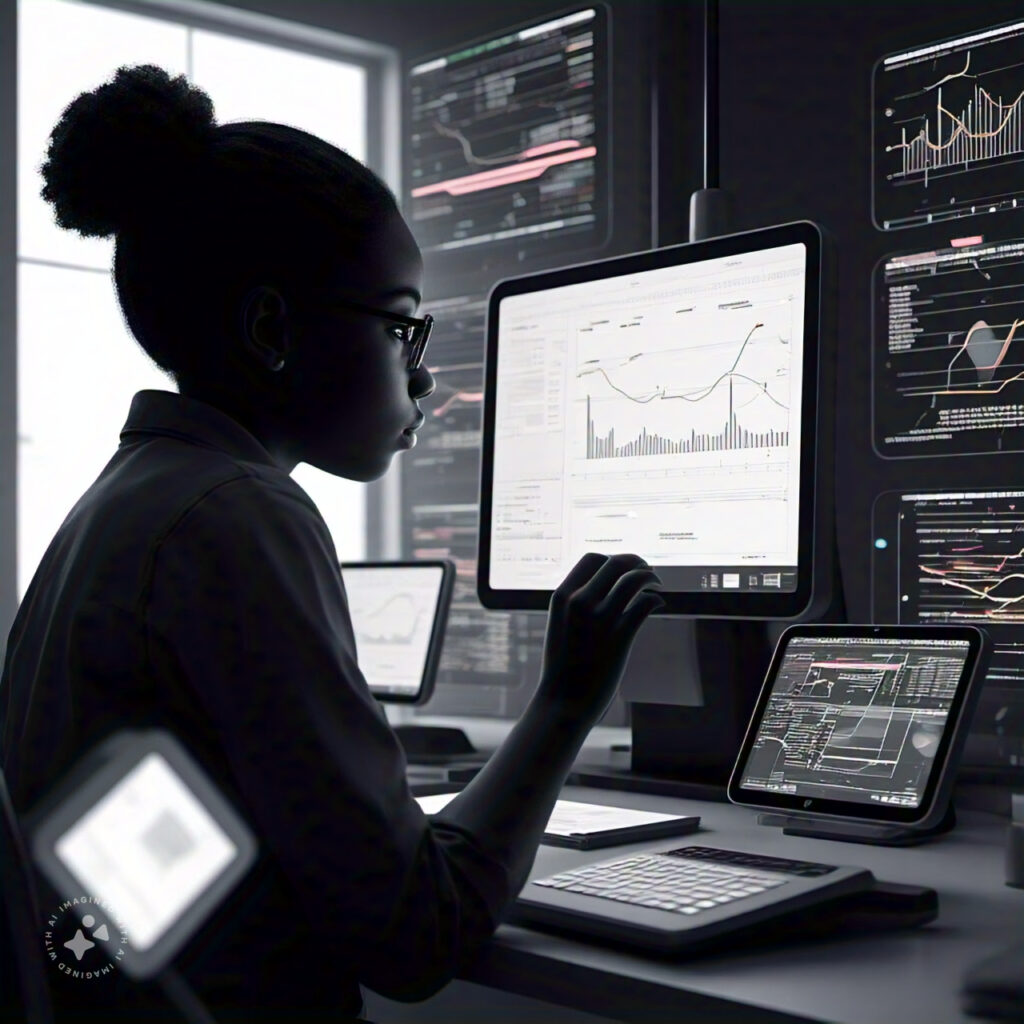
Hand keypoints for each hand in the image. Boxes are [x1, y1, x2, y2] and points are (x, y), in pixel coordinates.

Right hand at [537, 552, 664, 721]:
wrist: (562, 703)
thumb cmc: (562, 668)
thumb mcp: (560, 627)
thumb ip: (575, 606)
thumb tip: (602, 591)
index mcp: (562, 596)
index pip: (592, 559)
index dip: (613, 560)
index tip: (624, 568)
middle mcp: (580, 601)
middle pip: (615, 563)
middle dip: (635, 562)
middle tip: (646, 570)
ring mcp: (600, 618)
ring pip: (634, 579)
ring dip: (650, 576)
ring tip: (656, 583)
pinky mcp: (620, 636)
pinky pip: (645, 603)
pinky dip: (655, 599)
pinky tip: (658, 603)